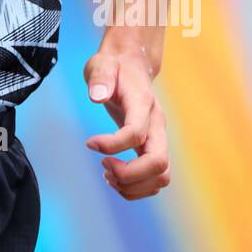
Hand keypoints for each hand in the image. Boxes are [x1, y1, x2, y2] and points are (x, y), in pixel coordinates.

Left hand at [83, 45, 170, 199]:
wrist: (131, 65)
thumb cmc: (115, 67)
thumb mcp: (102, 64)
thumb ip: (100, 78)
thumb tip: (97, 96)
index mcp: (144, 105)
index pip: (136, 133)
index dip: (112, 145)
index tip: (90, 143)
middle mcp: (157, 125)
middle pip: (158, 163)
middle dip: (129, 174)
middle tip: (103, 166)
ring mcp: (158, 139)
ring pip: (161, 177)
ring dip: (133, 185)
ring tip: (107, 174)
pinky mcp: (153, 148)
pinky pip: (155, 178)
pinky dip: (136, 186)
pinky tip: (114, 175)